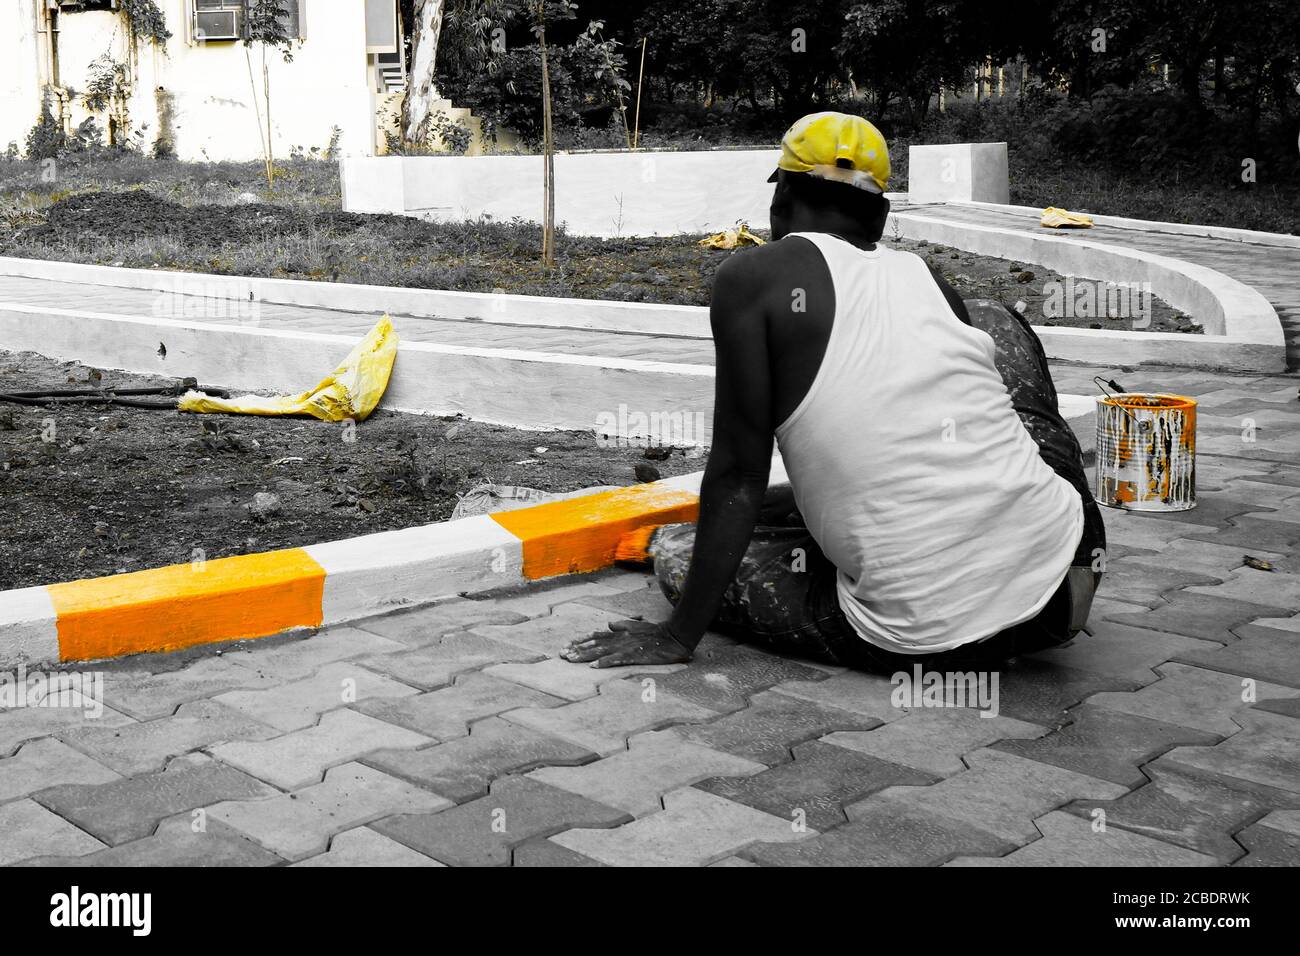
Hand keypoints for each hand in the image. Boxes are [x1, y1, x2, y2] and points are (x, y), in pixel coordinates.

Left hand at [561, 619, 693, 667]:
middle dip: (577, 649)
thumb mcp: (637, 626)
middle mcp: (620, 638)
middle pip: (594, 644)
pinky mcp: (635, 655)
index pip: (596, 635)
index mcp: (620, 633)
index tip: (566, 644)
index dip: (580, 640)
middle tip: (561, 654)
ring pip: (601, 651)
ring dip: (585, 655)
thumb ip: (622, 625)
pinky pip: (617, 659)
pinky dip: (605, 662)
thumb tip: (609, 624)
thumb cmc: (657, 633)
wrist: (674, 636)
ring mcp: (627, 646)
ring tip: (571, 659)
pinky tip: (594, 667)